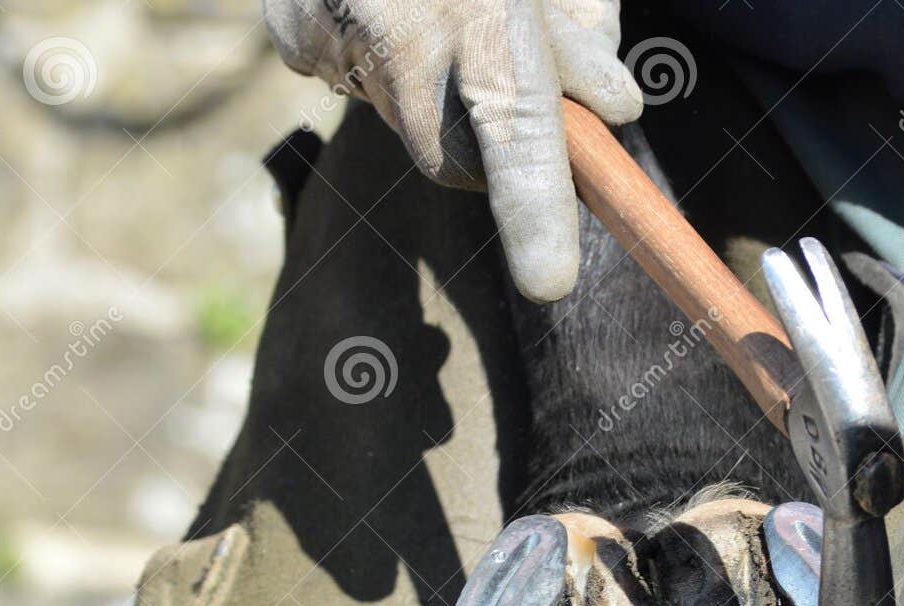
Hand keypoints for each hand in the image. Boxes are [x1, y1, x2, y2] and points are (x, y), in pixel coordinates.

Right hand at [262, 0, 641, 301]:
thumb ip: (583, 26)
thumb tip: (611, 104)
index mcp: (482, 8)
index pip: (515, 126)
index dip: (534, 207)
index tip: (549, 280)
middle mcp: (398, 30)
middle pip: (454, 157)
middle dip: (493, 145)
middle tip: (510, 73)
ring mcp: (333, 37)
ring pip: (406, 123)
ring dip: (436, 91)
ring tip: (437, 9)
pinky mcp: (292, 35)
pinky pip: (353, 82)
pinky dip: (379, 59)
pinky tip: (386, 3)